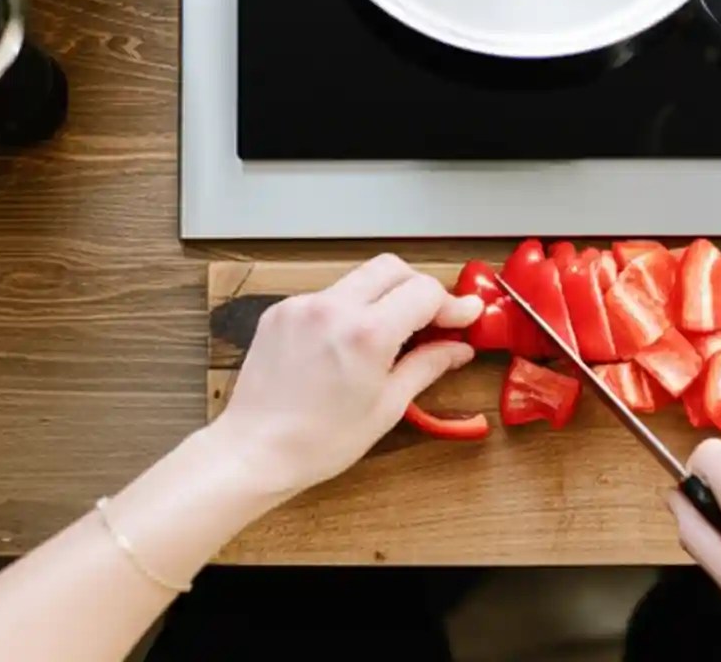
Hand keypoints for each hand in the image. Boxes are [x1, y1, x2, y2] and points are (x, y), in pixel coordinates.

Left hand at [210, 254, 483, 500]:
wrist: (256, 451)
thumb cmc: (318, 441)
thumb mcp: (387, 406)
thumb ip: (425, 366)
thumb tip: (456, 349)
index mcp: (366, 333)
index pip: (423, 291)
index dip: (451, 303)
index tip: (464, 316)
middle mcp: (333, 308)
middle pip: (392, 268)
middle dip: (418, 288)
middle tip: (432, 320)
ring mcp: (302, 306)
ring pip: (358, 279)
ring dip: (382, 298)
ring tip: (390, 337)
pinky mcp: (281, 312)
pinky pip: (327, 297)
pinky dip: (347, 310)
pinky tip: (349, 344)